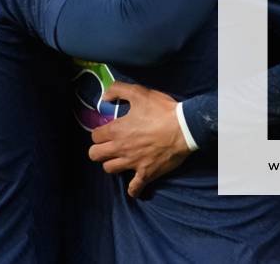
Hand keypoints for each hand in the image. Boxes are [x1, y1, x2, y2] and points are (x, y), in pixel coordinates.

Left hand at [87, 82, 191, 197]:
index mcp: (117, 130)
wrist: (184, 128)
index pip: (94, 136)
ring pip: (109, 169)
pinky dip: (133, 188)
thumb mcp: (139, 92)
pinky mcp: (146, 173)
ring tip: (119, 159)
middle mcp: (120, 148)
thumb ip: (118, 90)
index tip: (106, 131)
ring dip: (112, 164)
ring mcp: (133, 163)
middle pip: (95, 155)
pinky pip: (134, 188)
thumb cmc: (162, 110)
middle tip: (108, 145)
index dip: (99, 133)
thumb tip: (104, 97)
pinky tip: (134, 185)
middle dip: (99, 150)